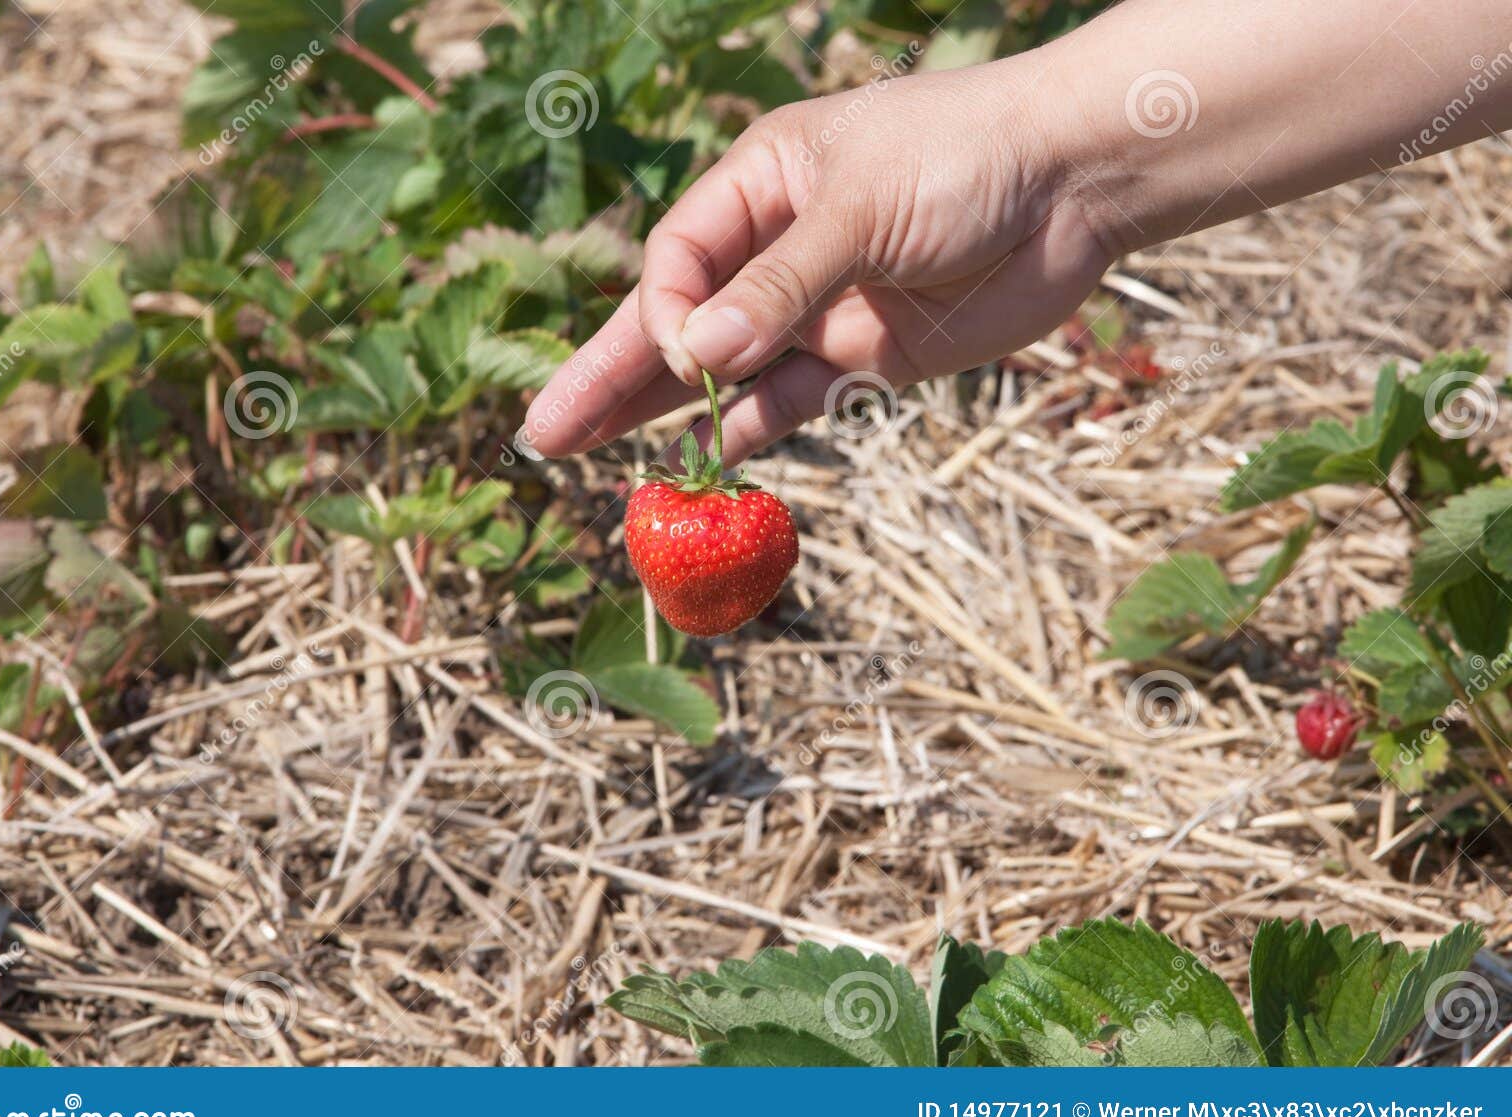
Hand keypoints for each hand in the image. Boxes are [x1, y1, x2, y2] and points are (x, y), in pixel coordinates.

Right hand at [522, 54, 1111, 464]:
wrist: (1077, 184)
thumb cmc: (964, 156)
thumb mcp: (861, 206)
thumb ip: (781, 286)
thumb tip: (699, 361)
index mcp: (761, 185)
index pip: (678, 257)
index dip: (666, 311)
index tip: (685, 352)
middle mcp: (777, 251)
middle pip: (677, 324)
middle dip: (609, 376)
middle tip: (540, 437)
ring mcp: (818, 309)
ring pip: (722, 373)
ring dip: (662, 414)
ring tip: (586, 456)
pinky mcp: (864, 358)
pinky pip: (788, 402)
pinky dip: (748, 430)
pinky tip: (700, 460)